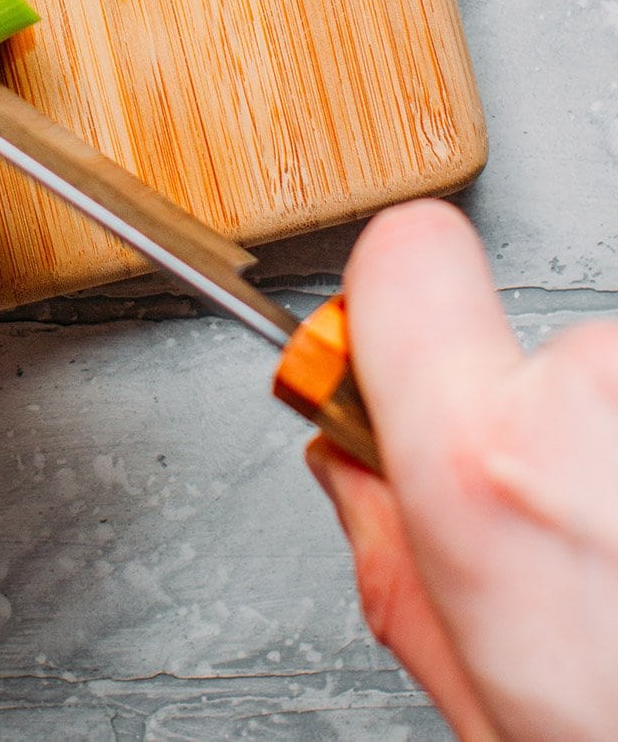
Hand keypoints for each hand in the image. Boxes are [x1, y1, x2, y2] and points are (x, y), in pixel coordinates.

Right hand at [308, 200, 617, 741]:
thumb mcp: (476, 696)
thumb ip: (391, 553)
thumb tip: (355, 468)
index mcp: (484, 461)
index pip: (407, 251)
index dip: (395, 299)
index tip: (404, 345)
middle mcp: (592, 396)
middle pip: (531, 345)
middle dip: (535, 418)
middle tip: (559, 532)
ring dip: (616, 453)